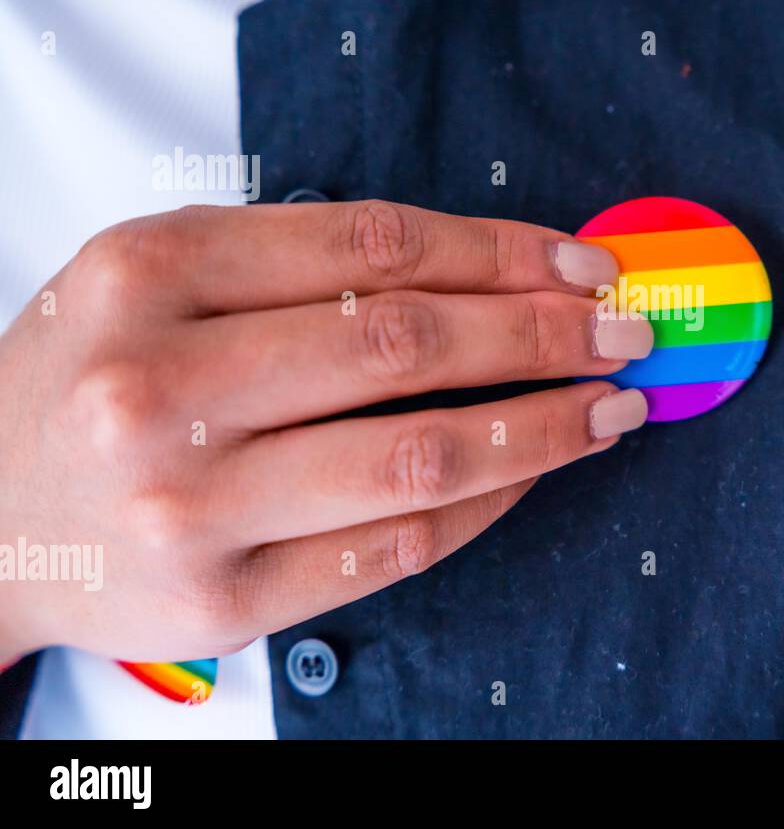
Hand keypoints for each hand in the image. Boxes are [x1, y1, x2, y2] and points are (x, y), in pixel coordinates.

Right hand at [0, 201, 651, 663]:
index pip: (376, 246)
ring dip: (543, 427)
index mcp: (149, 271)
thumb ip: (305, 260)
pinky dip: (488, 502)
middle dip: (542, 334)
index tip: (583, 266)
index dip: (504, 252)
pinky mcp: (223, 602)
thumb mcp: (160, 276)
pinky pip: (397, 547)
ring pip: (419, 455)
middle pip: (407, 345)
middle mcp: (161, 388)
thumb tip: (494, 270)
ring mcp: (190, 506)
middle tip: (624, 331)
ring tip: (610, 406)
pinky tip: (534, 469)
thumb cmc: (93, 377)